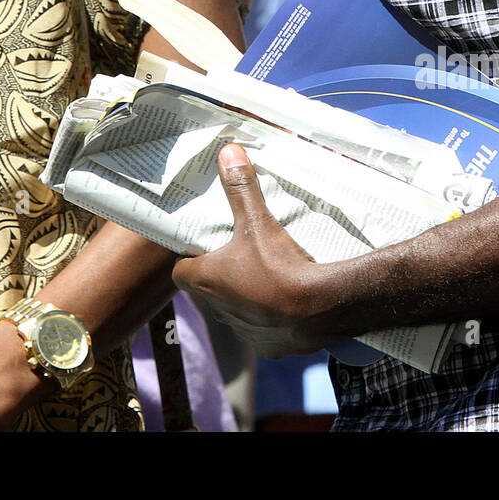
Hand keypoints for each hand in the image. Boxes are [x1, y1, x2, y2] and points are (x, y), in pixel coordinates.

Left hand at [171, 144, 342, 358]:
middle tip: (237, 253)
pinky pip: (261, 331)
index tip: (203, 246)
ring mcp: (243, 331)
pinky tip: (285, 303)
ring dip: (243, 298)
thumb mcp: (257, 221)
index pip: (180, 272)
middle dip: (219, 275)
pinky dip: (268, 319)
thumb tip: (227, 152)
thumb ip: (240, 188)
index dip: (188, 259)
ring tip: (263, 275)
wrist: (318, 308)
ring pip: (234, 312)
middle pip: (208, 291)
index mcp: (207, 280)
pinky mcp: (268, 347)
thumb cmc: (278, 265)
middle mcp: (219, 310)